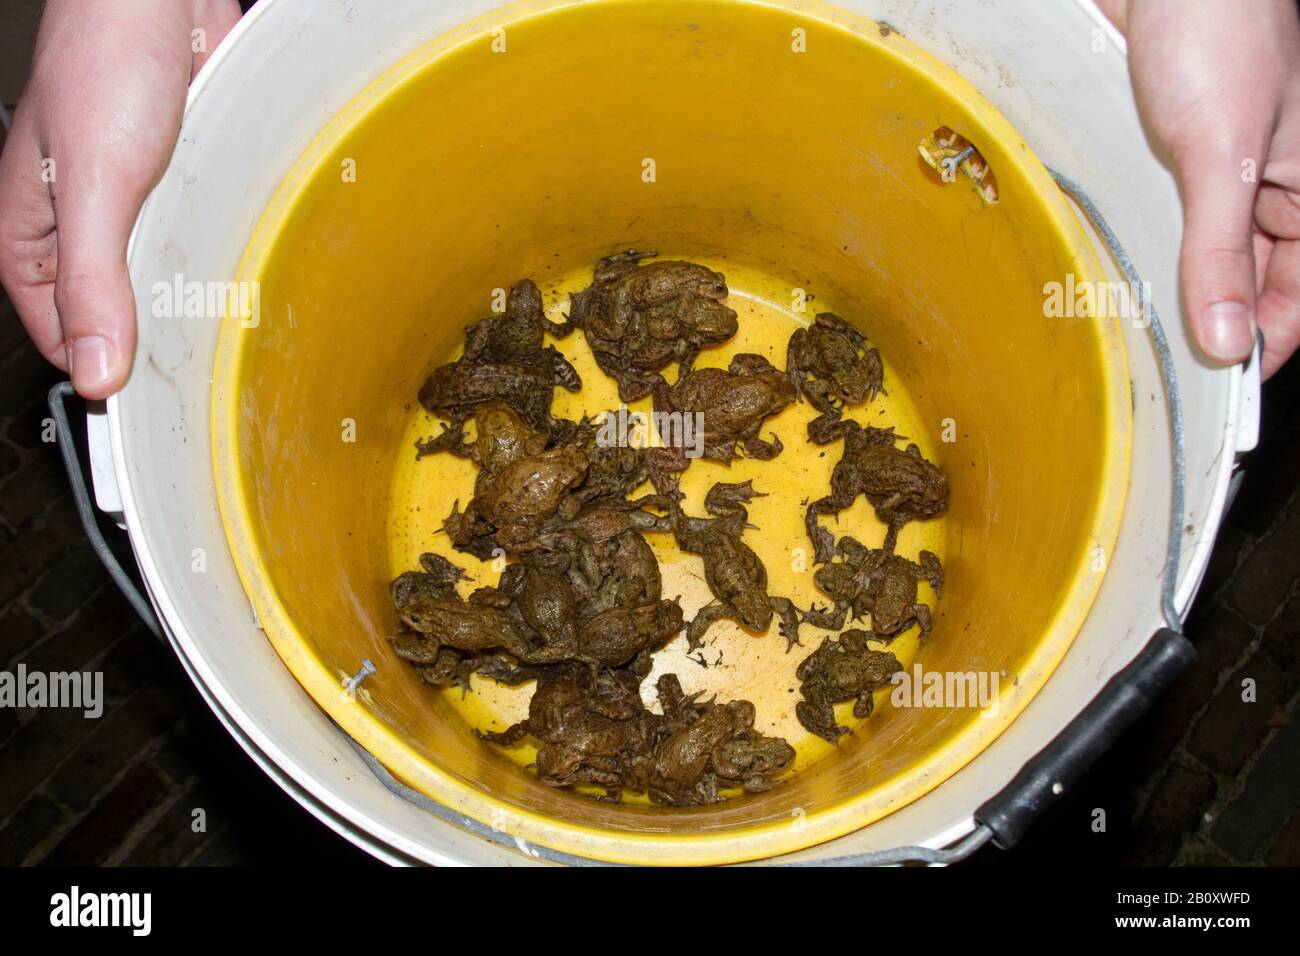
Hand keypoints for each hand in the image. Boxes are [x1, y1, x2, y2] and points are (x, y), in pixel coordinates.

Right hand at [0, 0, 241, 398]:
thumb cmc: (108, 63)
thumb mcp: (95, 186)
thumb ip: (93, 281)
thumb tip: (97, 372)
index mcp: (28, 232)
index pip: (58, 333)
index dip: (100, 366)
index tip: (149, 402)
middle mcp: (74, 224)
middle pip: (109, 312)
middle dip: (148, 335)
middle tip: (197, 364)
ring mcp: (126, 205)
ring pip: (154, 279)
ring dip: (186, 296)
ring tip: (220, 318)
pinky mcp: (171, 185)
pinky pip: (190, 238)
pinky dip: (211, 253)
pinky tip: (234, 264)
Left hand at [1100, 0, 1299, 378]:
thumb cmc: (1216, 32)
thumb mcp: (1221, 153)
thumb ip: (1222, 249)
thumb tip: (1228, 340)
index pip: (1297, 301)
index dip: (1259, 349)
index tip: (1211, 392)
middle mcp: (1276, 188)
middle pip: (1250, 285)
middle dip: (1210, 322)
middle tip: (1158, 366)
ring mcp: (1227, 176)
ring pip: (1206, 257)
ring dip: (1174, 287)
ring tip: (1134, 324)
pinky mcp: (1179, 161)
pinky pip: (1169, 222)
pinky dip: (1147, 247)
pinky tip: (1117, 270)